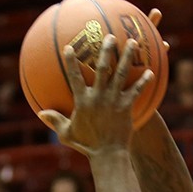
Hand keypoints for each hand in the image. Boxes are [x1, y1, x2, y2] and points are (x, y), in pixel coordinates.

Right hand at [38, 34, 152, 156]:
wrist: (107, 155)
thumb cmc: (87, 145)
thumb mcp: (67, 134)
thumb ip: (55, 121)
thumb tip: (40, 113)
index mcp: (82, 101)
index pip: (74, 77)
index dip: (71, 61)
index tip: (69, 47)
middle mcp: (98, 96)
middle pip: (102, 68)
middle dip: (106, 50)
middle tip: (111, 36)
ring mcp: (114, 100)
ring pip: (121, 73)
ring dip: (127, 57)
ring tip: (134, 43)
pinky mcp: (126, 107)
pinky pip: (136, 90)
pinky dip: (143, 81)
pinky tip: (151, 72)